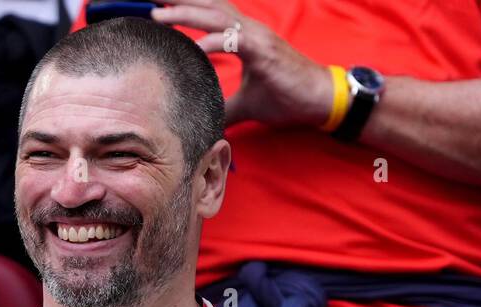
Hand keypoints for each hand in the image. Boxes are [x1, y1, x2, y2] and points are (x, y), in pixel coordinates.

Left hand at [151, 1, 334, 127]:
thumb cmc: (289, 97)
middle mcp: (248, 29)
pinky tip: (194, 46)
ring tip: (159, 15)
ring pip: (216, 15)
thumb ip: (226, 107)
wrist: (321, 99)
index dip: (185, 6)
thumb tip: (207, 120)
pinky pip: (233, 41)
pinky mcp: (264, 52)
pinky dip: (212, 41)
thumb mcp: (249, 103)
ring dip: (186, 14)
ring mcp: (257, 37)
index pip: (210, 12)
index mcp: (244, 35)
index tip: (159, 5)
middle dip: (178, 0)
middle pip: (208, 4)